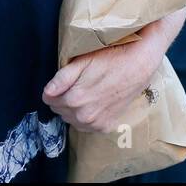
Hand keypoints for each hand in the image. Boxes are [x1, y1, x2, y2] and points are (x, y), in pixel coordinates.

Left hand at [42, 37, 163, 133]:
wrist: (139, 65)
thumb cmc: (110, 58)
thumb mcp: (82, 61)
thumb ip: (61, 78)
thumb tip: (46, 92)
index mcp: (75, 99)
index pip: (49, 100)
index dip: (54, 89)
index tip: (64, 81)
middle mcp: (84, 116)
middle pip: (60, 110)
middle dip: (63, 98)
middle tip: (78, 84)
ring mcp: (96, 124)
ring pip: (72, 119)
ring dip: (74, 109)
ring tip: (86, 92)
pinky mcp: (106, 126)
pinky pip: (86, 126)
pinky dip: (86, 116)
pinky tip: (95, 102)